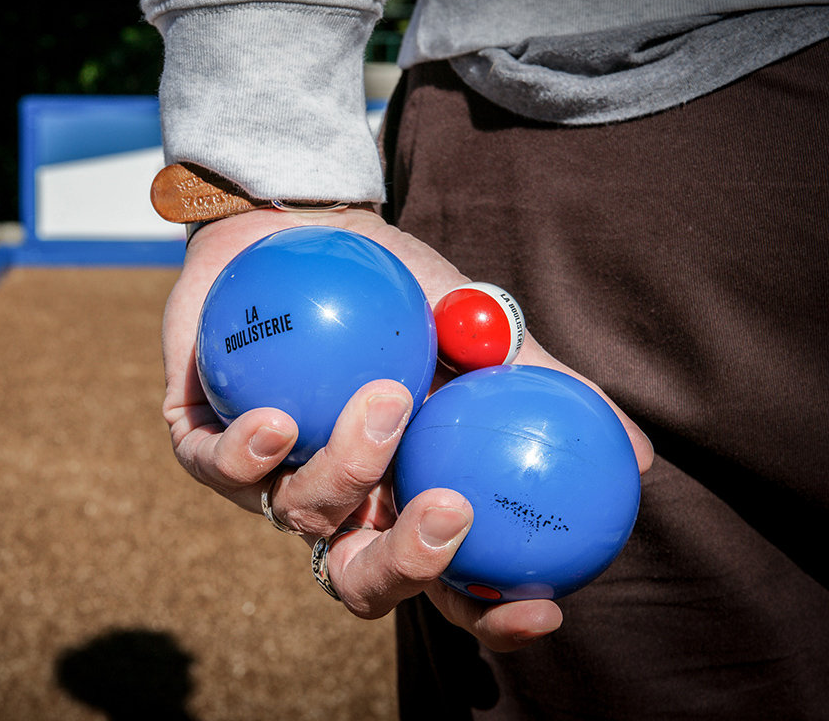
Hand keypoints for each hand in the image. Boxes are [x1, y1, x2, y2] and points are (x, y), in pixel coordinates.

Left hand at [161, 207, 652, 650]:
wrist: (300, 225)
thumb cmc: (395, 284)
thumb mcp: (477, 325)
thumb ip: (538, 387)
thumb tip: (639, 459)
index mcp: (400, 496)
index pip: (449, 584)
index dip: (490, 615)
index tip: (540, 603)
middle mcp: (334, 502)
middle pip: (363, 581)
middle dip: (408, 565)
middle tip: (448, 511)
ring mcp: (265, 477)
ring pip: (299, 517)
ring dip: (347, 469)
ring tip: (387, 398)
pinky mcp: (200, 439)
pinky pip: (217, 468)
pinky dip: (247, 454)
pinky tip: (278, 420)